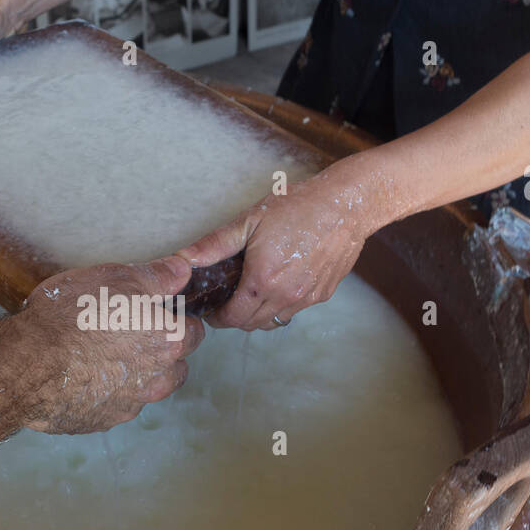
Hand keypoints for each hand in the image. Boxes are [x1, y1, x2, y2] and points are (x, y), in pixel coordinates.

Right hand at [18, 256, 204, 433]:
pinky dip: (105, 392)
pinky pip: (113, 405)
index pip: (193, 331)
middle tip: (130, 333)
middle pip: (175, 366)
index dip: (176, 319)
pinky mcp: (101, 420)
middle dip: (161, 352)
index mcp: (168, 341)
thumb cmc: (73, 315)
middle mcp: (157, 379)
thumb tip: (182, 271)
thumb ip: (157, 276)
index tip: (158, 313)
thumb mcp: (117, 277)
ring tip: (104, 355)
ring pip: (146, 389)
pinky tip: (83, 375)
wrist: (28, 362)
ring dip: (135, 375)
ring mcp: (129, 404)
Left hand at [177, 162, 381, 329]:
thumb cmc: (297, 207)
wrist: (347, 205)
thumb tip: (182, 259)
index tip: (212, 309)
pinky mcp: (323, 294)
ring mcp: (306, 298)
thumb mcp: (249, 220)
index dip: (218, 318)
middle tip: (227, 300)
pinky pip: (295, 310)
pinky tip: (278, 283)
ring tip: (251, 293)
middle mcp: (285, 296)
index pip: (233, 318)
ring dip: (258, 314)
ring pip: (273, 322)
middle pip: (251, 324)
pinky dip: (281, 305)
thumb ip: (214, 244)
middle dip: (235, 317)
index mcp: (262, 280)